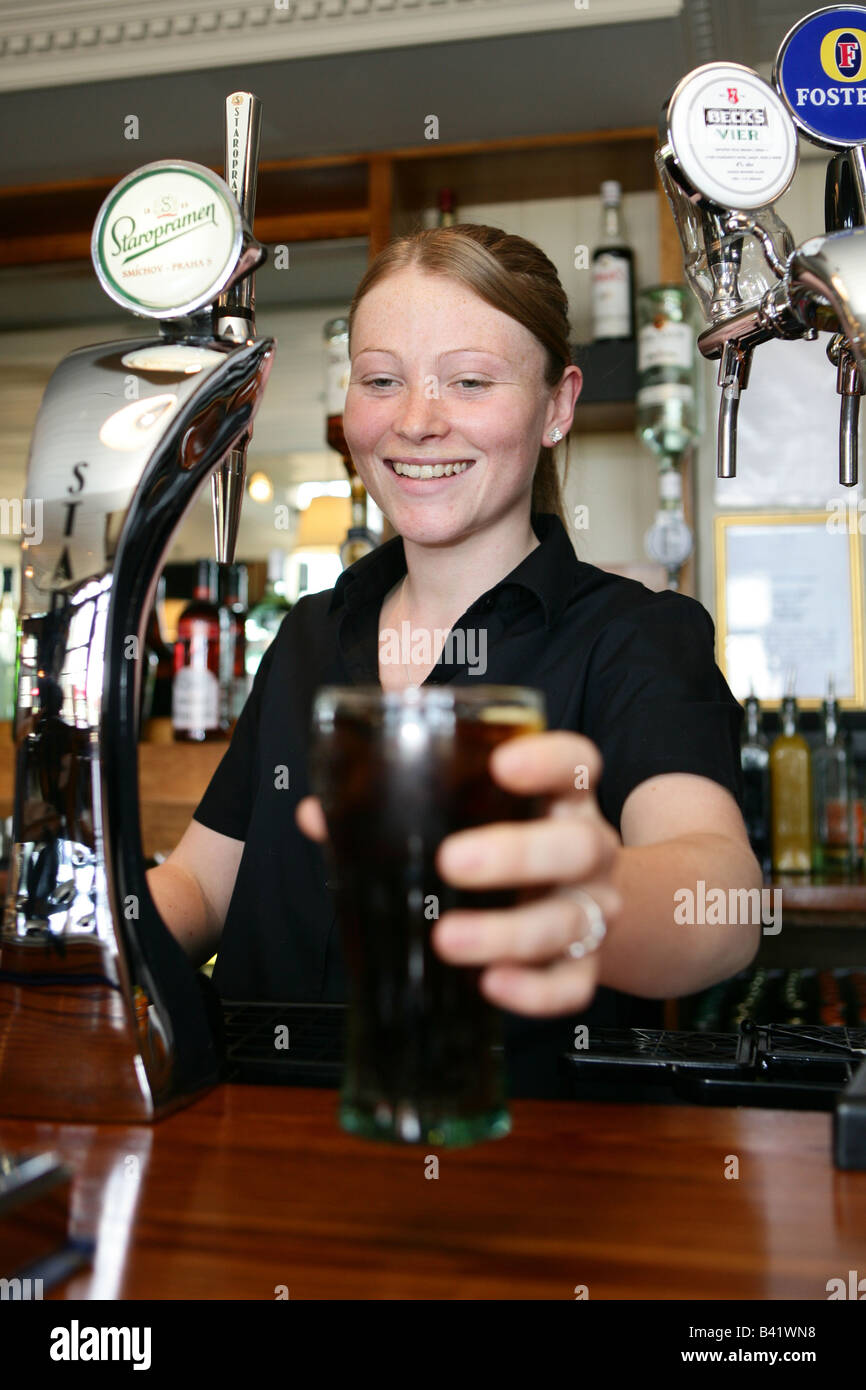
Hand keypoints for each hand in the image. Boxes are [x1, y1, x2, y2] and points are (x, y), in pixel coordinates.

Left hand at [295, 730, 622, 1018]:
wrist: (568, 900)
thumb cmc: (499, 843)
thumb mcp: (464, 815)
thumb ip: (394, 806)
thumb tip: (317, 813)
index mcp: (560, 797)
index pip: (576, 764)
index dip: (547, 760)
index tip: (502, 765)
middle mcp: (588, 848)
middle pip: (577, 845)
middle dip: (517, 853)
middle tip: (451, 861)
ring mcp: (592, 907)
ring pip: (568, 920)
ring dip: (507, 932)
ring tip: (447, 938)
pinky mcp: (586, 963)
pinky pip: (572, 984)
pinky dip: (535, 991)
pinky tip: (492, 984)